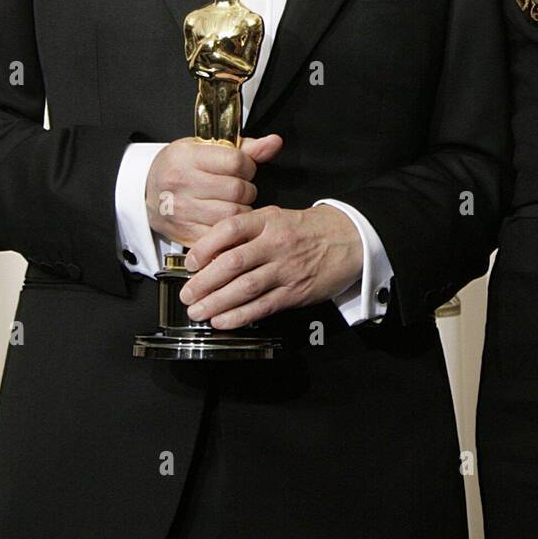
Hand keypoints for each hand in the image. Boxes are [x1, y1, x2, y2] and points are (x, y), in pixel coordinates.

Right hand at [146, 134, 281, 247]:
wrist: (145, 192)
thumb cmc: (180, 167)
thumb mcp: (205, 148)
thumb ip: (244, 147)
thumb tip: (274, 142)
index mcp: (188, 157)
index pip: (236, 161)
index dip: (248, 166)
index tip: (243, 169)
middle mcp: (182, 183)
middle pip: (237, 191)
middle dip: (247, 190)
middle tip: (240, 189)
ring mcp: (182, 210)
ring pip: (232, 215)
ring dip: (241, 211)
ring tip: (233, 204)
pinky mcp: (184, 233)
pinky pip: (220, 236)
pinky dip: (229, 231)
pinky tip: (225, 221)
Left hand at [179, 203, 364, 328]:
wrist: (350, 238)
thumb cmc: (308, 229)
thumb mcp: (277, 217)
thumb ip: (247, 230)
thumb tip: (211, 250)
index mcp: (268, 221)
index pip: (229, 229)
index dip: (204, 247)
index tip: (190, 262)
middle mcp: (276, 244)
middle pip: (232, 263)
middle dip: (203, 282)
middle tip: (187, 294)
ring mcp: (286, 269)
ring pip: (244, 288)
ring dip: (216, 303)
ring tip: (197, 311)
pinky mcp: (295, 292)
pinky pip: (262, 306)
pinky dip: (239, 316)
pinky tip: (222, 321)